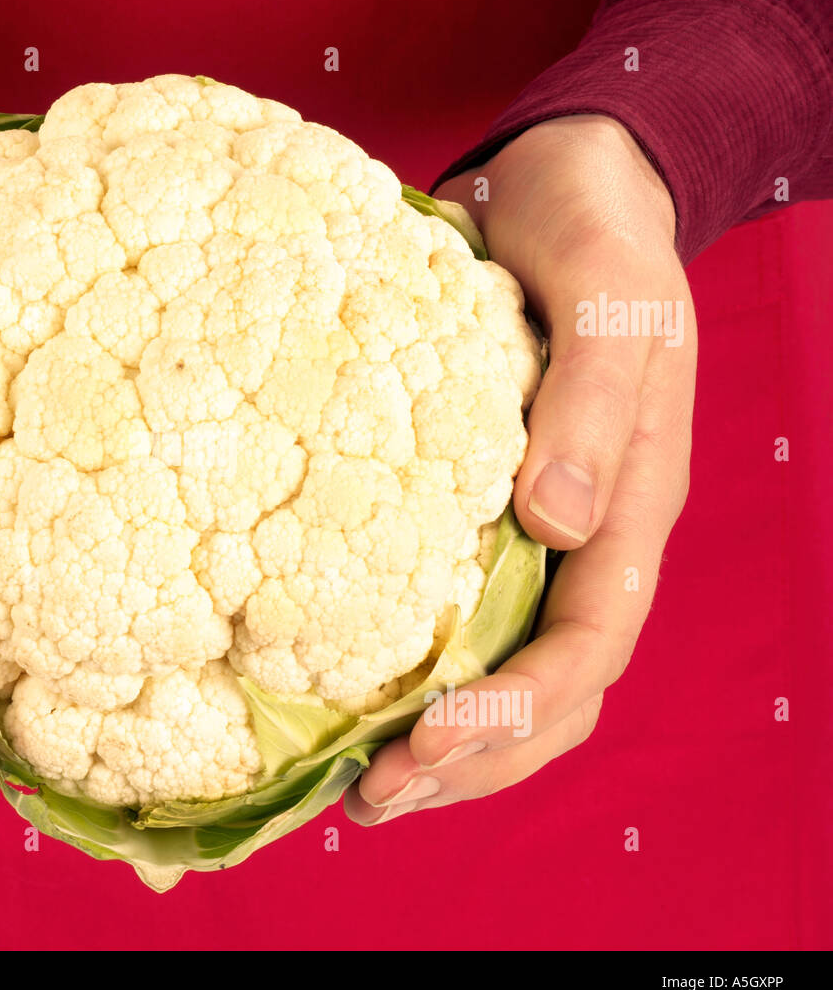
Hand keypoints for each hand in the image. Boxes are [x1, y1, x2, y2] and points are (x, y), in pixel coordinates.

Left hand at [346, 115, 695, 824]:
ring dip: (449, 744)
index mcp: (632, 502)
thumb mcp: (606, 295)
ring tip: (363, 789)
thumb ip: (592, 401)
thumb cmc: (591, 231)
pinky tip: (357, 696)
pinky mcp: (487, 512)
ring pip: (514, 673)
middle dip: (471, 760)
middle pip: (552, 692)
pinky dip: (422, 675)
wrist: (569, 189)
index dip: (514, 711)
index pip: (588, 645)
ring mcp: (544, 533)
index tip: (422, 746)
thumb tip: (559, 524)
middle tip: (372, 801)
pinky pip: (467, 617)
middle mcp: (591, 537)